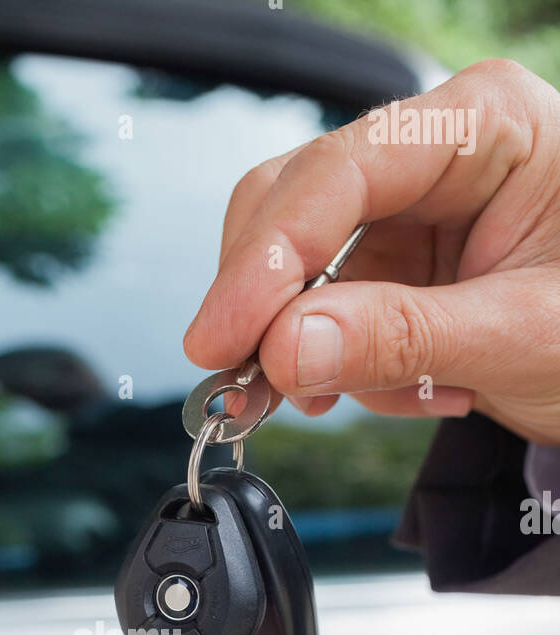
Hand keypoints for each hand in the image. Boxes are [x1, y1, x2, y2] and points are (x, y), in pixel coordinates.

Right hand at [185, 60, 559, 445]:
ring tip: (367, 397)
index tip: (222, 336)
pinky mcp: (400, 268)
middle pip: (294, 203)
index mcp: (486, 125)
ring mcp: (414, 213)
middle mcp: (437, 155)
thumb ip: (404, 337)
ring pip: (298, 266)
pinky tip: (412, 390)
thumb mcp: (525, 335)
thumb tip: (286, 350)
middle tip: (242, 384)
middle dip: (265, 301)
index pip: (341, 173)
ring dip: (306, 346)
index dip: (268, 258)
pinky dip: (341, 366)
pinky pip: (326, 314)